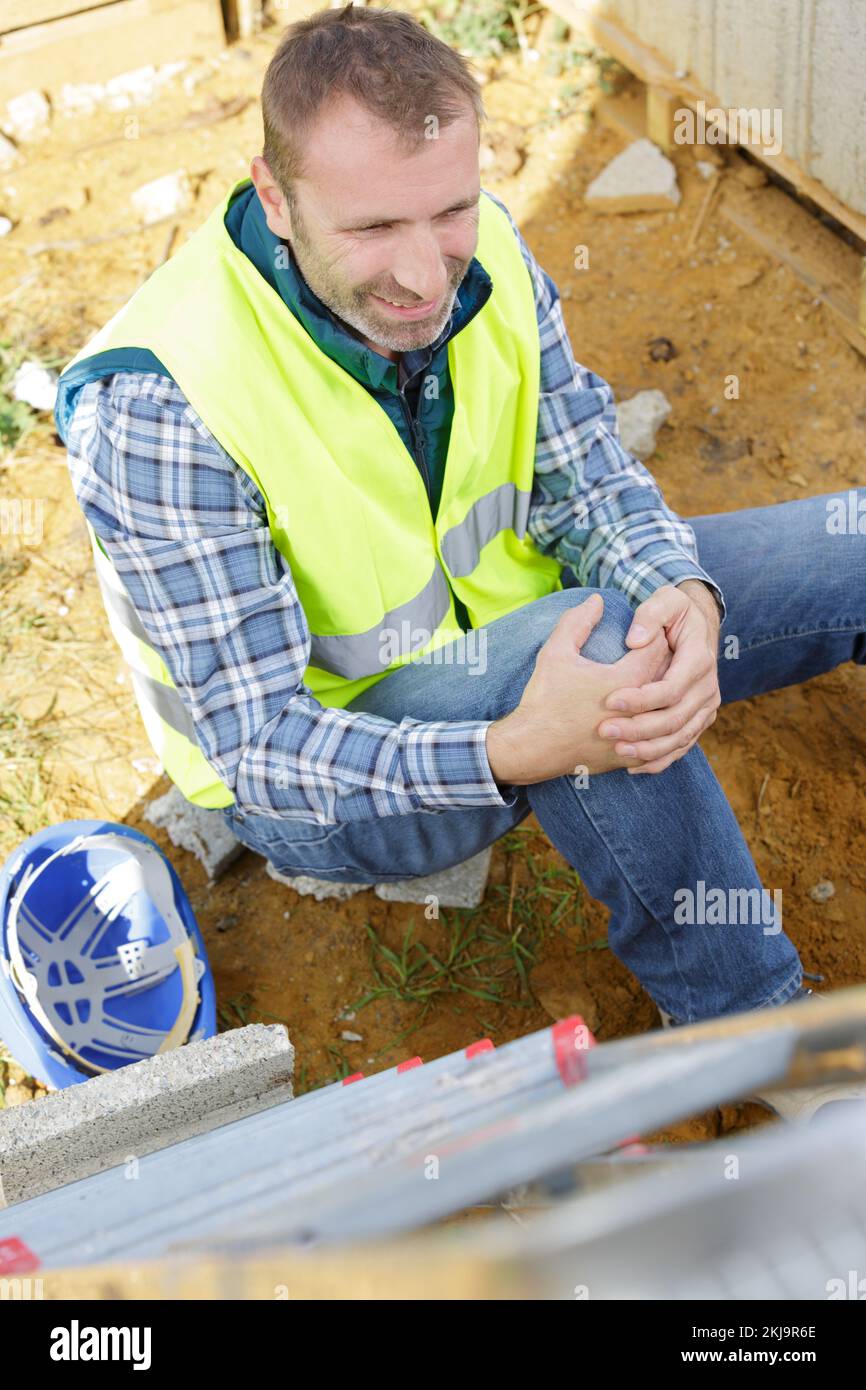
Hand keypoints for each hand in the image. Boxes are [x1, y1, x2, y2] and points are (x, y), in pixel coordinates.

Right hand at [486, 593, 671, 784]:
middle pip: (668, 678)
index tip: (647, 631)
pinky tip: (644, 714)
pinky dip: (653, 724)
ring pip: (664, 711)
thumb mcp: (556, 652)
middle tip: (653, 650)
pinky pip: (654, 738)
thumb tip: (598, 600)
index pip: (658, 648)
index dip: (654, 635)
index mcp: (627, 680)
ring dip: (662, 695)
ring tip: (654, 682)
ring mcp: (636, 736)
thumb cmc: (544, 699)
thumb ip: (578, 622)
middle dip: (663, 663)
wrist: (532, 748)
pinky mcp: (629, 756)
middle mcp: (640, 709)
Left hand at [597, 580, 720, 773]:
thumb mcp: (665, 601)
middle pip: (675, 719)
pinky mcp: (698, 720)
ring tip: (617, 752)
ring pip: (679, 737)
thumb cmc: (674, 612)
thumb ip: (649, 615)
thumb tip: (634, 641)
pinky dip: (659, 760)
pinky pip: (681, 746)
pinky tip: (633, 767)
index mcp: (699, 660)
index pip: (671, 688)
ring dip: (648, 749)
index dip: (641, 698)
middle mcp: (707, 688)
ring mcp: (705, 707)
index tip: (609, 701)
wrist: (696, 626)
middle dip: (639, 728)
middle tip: (605, 731)